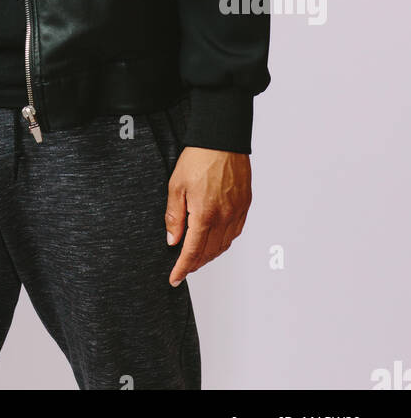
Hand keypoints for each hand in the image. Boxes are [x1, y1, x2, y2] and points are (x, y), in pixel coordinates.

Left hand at [165, 147, 251, 286]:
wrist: (222, 139)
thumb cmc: (198, 158)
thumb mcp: (176, 185)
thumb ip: (174, 215)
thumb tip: (172, 240)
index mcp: (205, 215)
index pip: (192, 251)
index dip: (182, 268)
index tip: (175, 279)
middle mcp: (224, 217)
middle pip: (209, 252)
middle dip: (195, 264)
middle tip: (183, 268)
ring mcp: (237, 212)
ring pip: (224, 245)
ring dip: (210, 255)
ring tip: (197, 257)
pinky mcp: (245, 205)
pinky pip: (235, 232)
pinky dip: (224, 241)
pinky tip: (216, 240)